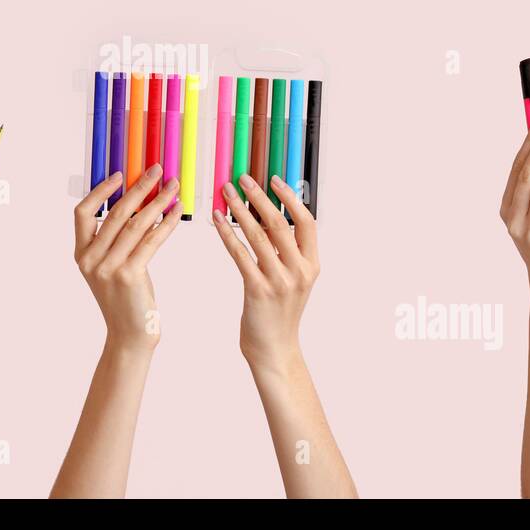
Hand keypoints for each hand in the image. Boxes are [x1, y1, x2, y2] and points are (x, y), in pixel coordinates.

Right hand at [73, 164, 180, 351]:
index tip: (119, 175)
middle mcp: (91, 260)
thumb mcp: (111, 267)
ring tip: (173, 187)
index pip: (82, 213)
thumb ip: (116, 241)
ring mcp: (108, 268)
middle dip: (139, 188)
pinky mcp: (129, 275)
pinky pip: (151, 240)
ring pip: (136, 224)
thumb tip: (138, 205)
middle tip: (156, 171)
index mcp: (81, 254)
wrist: (131, 335)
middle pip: (115, 213)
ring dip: (158, 201)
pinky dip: (166, 223)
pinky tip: (177, 212)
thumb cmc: (125, 299)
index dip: (100, 191)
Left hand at [213, 174, 318, 370]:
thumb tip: (273, 219)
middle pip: (279, 224)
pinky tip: (217, 220)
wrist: (275, 349)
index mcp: (312, 266)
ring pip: (258, 235)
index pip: (306, 222)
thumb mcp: (294, 281)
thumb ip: (287, 253)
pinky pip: (240, 254)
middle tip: (243, 179)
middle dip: (259, 197)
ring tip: (227, 194)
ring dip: (240, 210)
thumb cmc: (280, 313)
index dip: (291, 198)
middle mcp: (299, 271)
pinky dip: (227, 233)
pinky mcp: (257, 290)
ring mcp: (279, 281)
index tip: (274, 180)